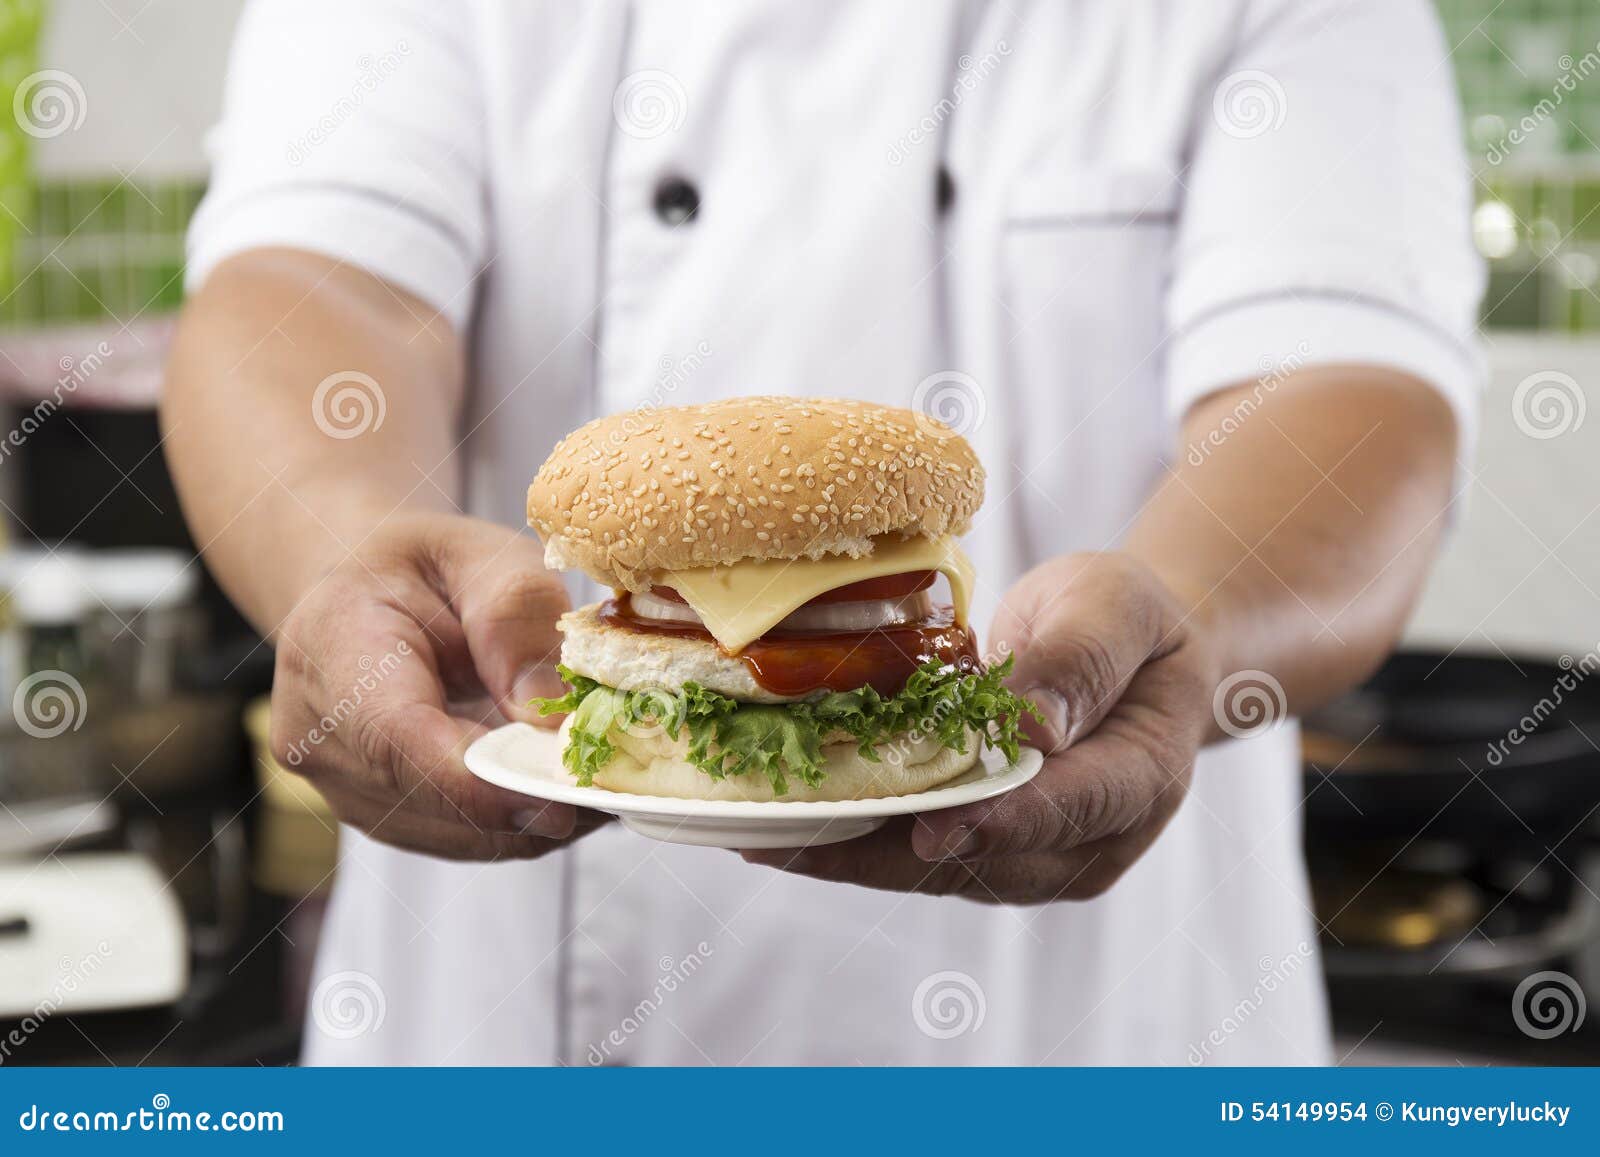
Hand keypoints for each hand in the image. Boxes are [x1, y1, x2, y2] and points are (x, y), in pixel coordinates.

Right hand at [269, 512, 606, 859]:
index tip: (562, 802)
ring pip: (450, 834)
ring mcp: (341, 782)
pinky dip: (514, 823)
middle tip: (615, 788)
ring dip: (528, 820)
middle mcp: (319, 730)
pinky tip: (558, 787)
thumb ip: (515, 618)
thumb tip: (552, 719)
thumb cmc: (428, 566)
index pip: (396, 736)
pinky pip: (455, 838)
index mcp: (333, 643)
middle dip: (527, 803)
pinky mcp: (378, 811)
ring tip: (596, 783)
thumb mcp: (482, 556)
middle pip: (429, 798)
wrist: (365, 592)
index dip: (480, 784)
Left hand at [742, 553, 1217, 902]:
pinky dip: (851, 842)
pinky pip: (913, 853)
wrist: (1126, 648)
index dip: (998, 824)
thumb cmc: (1126, 618)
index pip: (1070, 810)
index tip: (932, 832)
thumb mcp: (1116, 606)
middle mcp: (1090, 840)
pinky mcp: (987, 849)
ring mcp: (1035, 855)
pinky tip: (780, 828)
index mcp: (1141, 779)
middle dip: (886, 852)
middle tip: (797, 837)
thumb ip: (1082, 659)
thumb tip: (1031, 726)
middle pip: (985, 860)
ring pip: (936, 870)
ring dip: (850, 855)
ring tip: (761, 834)